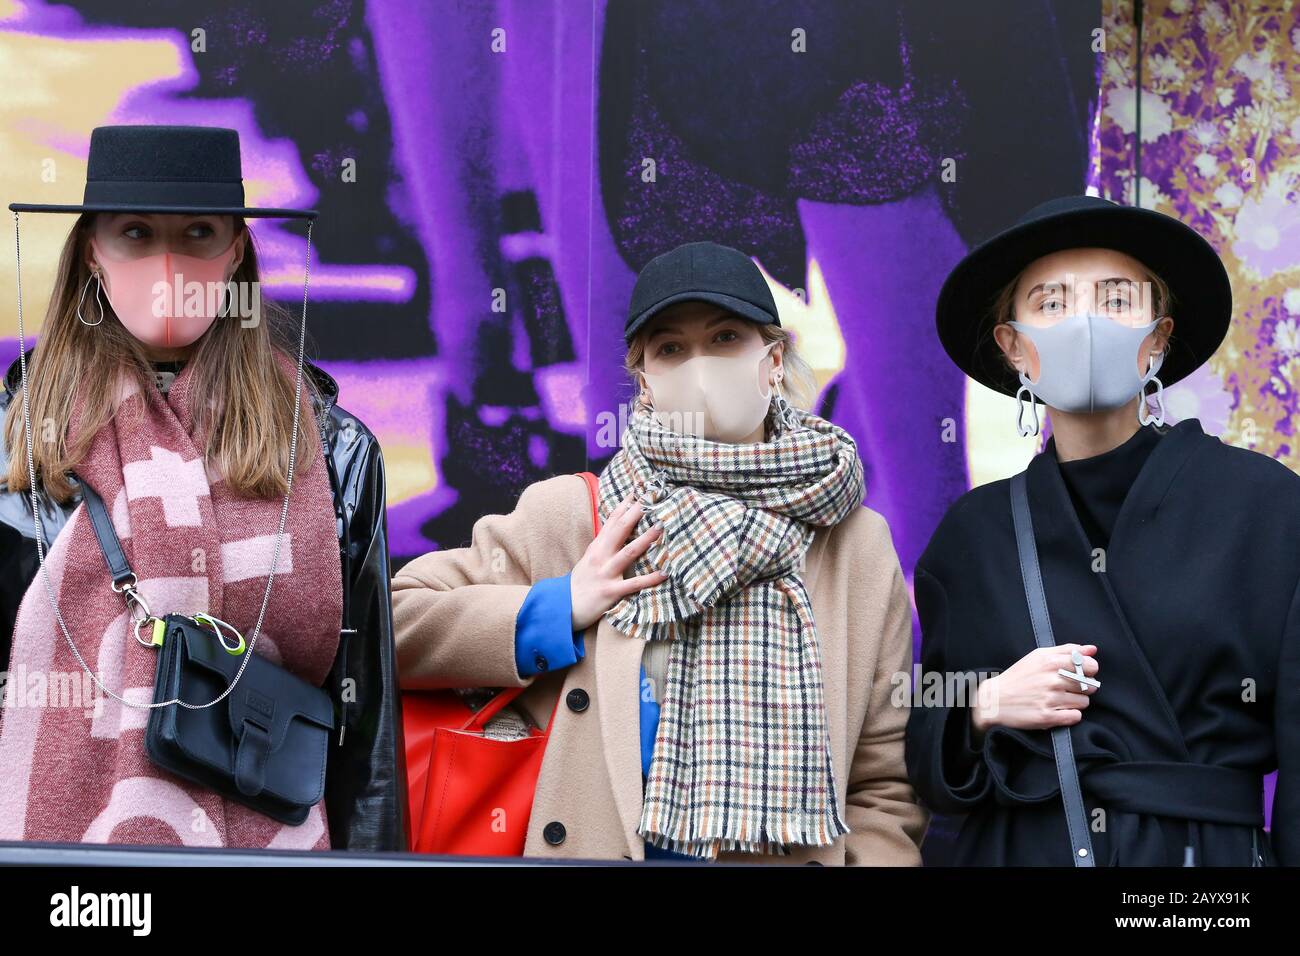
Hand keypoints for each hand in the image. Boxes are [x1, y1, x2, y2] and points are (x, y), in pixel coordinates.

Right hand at [570, 491, 669, 631]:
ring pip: (628, 553)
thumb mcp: (589, 559)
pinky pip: (633, 584)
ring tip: (660, 527)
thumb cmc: (581, 583)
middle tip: (650, 499)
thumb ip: (603, 544)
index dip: (624, 506)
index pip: (611, 521)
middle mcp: (600, 556)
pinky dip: (649, 579)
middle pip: (619, 530)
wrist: (565, 608)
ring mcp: (605, 573)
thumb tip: (616, 529)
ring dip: (645, 539)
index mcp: (597, 547)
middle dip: (635, 514)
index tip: (637, 491)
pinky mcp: (610, 591)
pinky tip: (664, 573)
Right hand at [970, 644, 1098, 741]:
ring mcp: (1050, 699)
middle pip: (1090, 685)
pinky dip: (1070, 715)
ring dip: (1075, 702)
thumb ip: (1067, 650)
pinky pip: (1076, 717)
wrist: (994, 699)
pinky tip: (1057, 710)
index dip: (1088, 670)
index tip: (1079, 673)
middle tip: (1066, 688)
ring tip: (1059, 699)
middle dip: (1082, 688)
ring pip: (1084, 702)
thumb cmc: (1019, 676)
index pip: (1091, 665)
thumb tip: (1092, 649)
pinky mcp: (1047, 717)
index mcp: (1051, 662)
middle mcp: (1052, 679)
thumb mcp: (1038, 656)